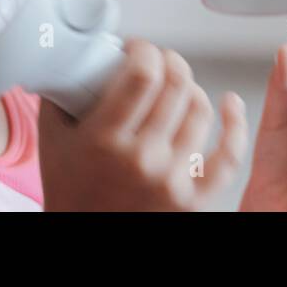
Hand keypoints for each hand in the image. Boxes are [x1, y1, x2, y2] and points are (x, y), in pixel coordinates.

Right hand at [38, 39, 248, 210]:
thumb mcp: (52, 137)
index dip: (144, 50)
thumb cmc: (70, 191)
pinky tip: (230, 105)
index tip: (136, 48)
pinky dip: (234, 125)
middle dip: (168, 60)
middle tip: (157, 60)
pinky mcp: (193, 200)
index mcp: (104, 140)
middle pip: (175, 85)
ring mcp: (171, 180)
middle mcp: (142, 159)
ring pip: (200, 110)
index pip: (142, 75)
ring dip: (191, 86)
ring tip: (177, 85)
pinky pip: (227, 156)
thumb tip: (73, 53)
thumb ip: (60, 93)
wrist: (83, 237)